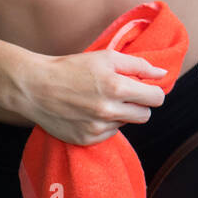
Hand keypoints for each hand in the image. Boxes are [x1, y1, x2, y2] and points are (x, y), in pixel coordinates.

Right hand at [15, 48, 168, 145]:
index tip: (147, 89)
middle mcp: (108, 111)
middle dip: (139, 105)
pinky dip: (105, 124)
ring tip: (102, 101)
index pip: (155, 99)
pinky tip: (90, 112)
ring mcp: (96, 128)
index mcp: (116, 88)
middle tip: (124, 95)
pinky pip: (109, 134)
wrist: (35, 87)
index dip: (154, 92)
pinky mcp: (86, 140)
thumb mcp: (107, 58)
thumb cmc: (72, 68)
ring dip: (121, 114)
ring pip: (126, 124)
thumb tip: (162, 74)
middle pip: (145, 115)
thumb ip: (139, 65)